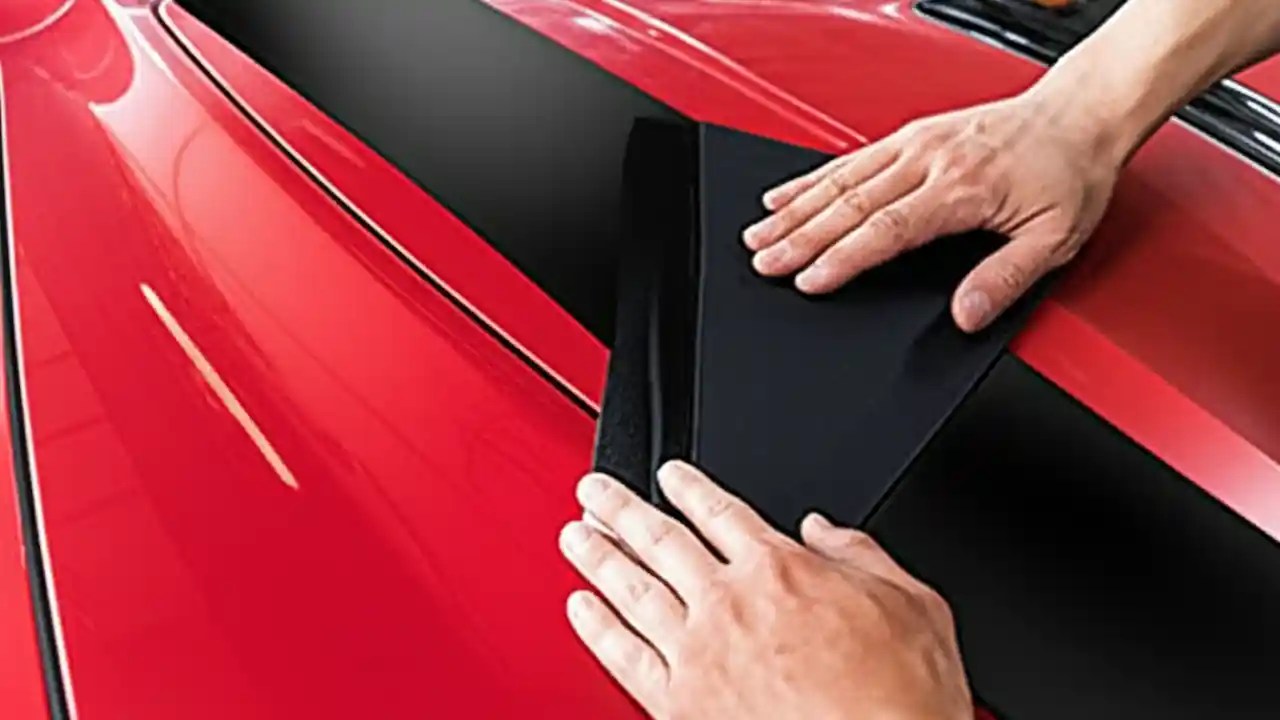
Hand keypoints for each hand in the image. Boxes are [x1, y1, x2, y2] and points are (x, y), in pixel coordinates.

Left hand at [558, 461, 971, 719]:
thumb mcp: (914, 602)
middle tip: (593, 489)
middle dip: (621, 509)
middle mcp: (729, 603)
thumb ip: (861, 554)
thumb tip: (826, 528)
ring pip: (631, 589)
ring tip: (575, 534)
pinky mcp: (679, 704)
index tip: (668, 475)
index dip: (688, 488)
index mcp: (781, 570)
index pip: (720, 512)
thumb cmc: (900, 699)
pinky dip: (596, 629)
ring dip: (597, 557)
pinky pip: (624, 657)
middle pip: (659, 540)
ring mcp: (697, 653)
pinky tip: (580, 609)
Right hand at [742, 92, 1120, 331]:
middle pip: (851, 203)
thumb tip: (966, 315)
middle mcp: (931, 160)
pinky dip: (813, 178)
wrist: (1080, 115)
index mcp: (961, 189)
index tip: (807, 278)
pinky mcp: (913, 134)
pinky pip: (852, 158)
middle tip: (763, 260)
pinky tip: (786, 195)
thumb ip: (1006, 278)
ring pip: (842, 178)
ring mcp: (917, 143)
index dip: (842, 257)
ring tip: (759, 234)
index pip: (887, 230)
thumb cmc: (1069, 173)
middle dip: (800, 236)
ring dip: (796, 208)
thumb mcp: (1056, 238)